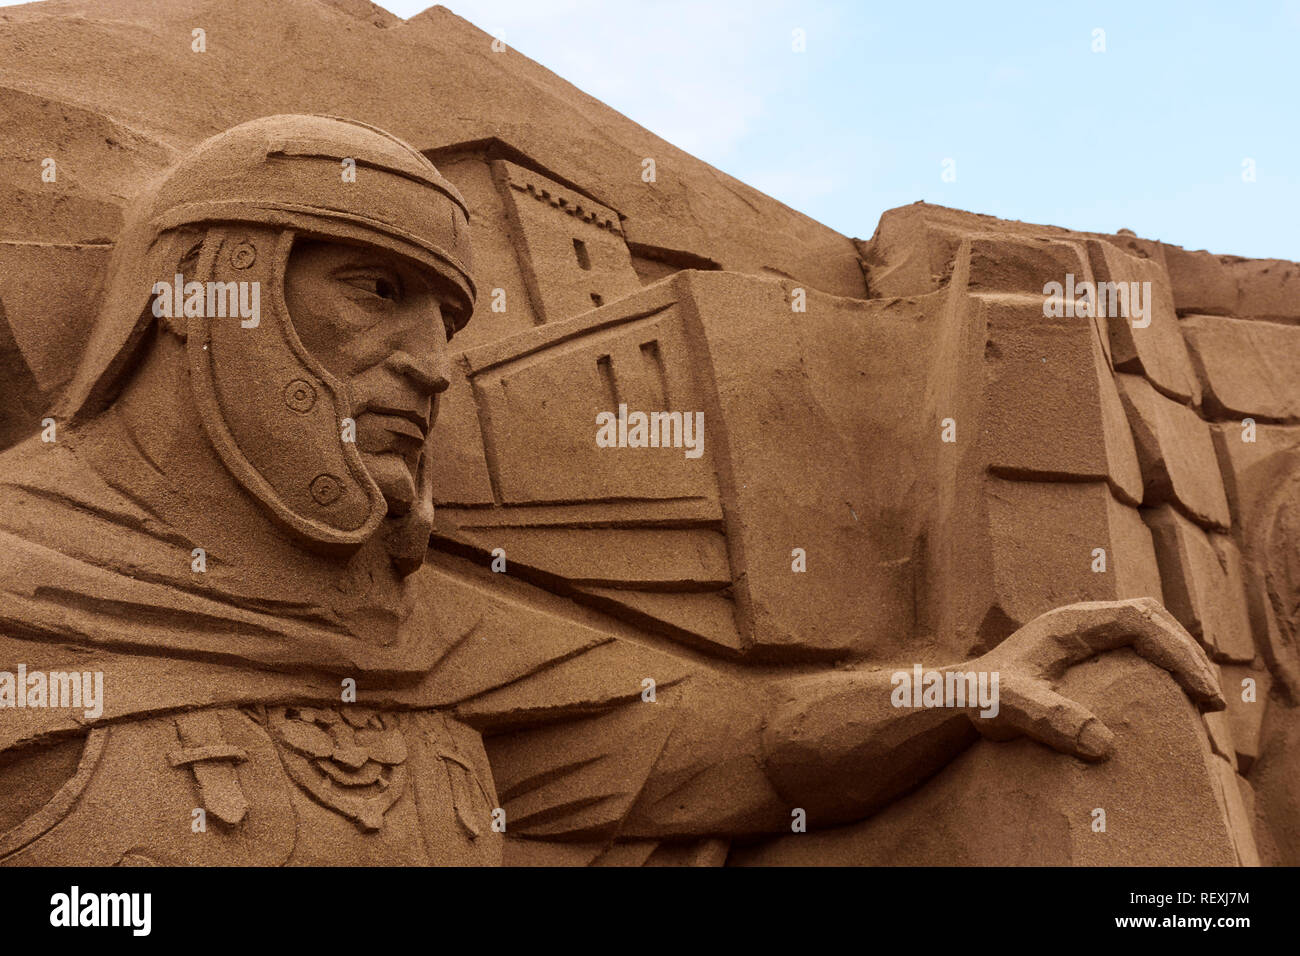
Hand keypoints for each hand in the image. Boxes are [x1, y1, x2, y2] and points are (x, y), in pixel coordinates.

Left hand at [967, 597, 1225, 761]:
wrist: (960, 693)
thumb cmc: (981, 697)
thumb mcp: (1008, 708)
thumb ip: (1048, 720)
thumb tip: (1104, 745)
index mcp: (1069, 624)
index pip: (1139, 620)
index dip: (1177, 651)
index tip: (1202, 693)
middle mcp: (1080, 620)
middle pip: (1151, 618)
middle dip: (1187, 653)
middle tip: (1212, 701)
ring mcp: (1082, 633)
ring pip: (1147, 628)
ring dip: (1179, 656)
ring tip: (1203, 699)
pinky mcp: (1084, 650)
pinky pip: (1135, 645)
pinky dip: (1162, 664)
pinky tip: (1173, 698)